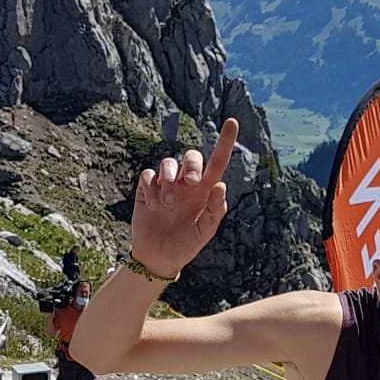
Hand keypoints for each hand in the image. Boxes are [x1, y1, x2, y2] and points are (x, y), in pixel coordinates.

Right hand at [131, 119, 237, 277]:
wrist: (158, 257)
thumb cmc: (186, 244)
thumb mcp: (204, 232)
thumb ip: (215, 210)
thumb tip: (220, 184)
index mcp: (205, 191)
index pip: (217, 162)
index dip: (225, 142)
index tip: (232, 122)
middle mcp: (186, 183)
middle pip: (191, 156)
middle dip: (192, 164)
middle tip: (191, 183)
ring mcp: (166, 185)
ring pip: (168, 163)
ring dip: (169, 180)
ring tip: (168, 205)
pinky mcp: (147, 190)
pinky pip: (148, 175)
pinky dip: (151, 188)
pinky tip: (154, 205)